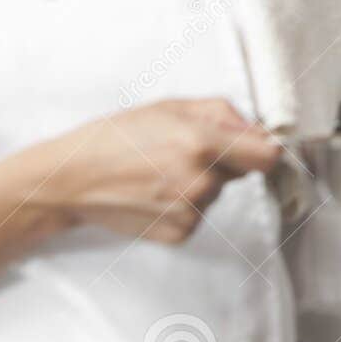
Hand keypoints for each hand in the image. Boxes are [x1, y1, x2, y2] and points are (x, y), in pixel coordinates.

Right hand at [29, 99, 280, 243]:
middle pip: (240, 172)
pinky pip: (199, 213)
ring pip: (217, 192)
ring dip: (201, 181)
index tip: (258, 146)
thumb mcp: (172, 107)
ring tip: (160, 172)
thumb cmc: (118, 136)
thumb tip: (259, 130)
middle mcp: (201, 182)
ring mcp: (191, 212)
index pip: (267, 156)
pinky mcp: (181, 234)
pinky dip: (184, 203)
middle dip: (223, 160)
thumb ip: (224, 113)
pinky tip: (154, 193)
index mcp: (202, 144)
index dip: (266, 149)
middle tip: (181, 151)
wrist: (73, 180)